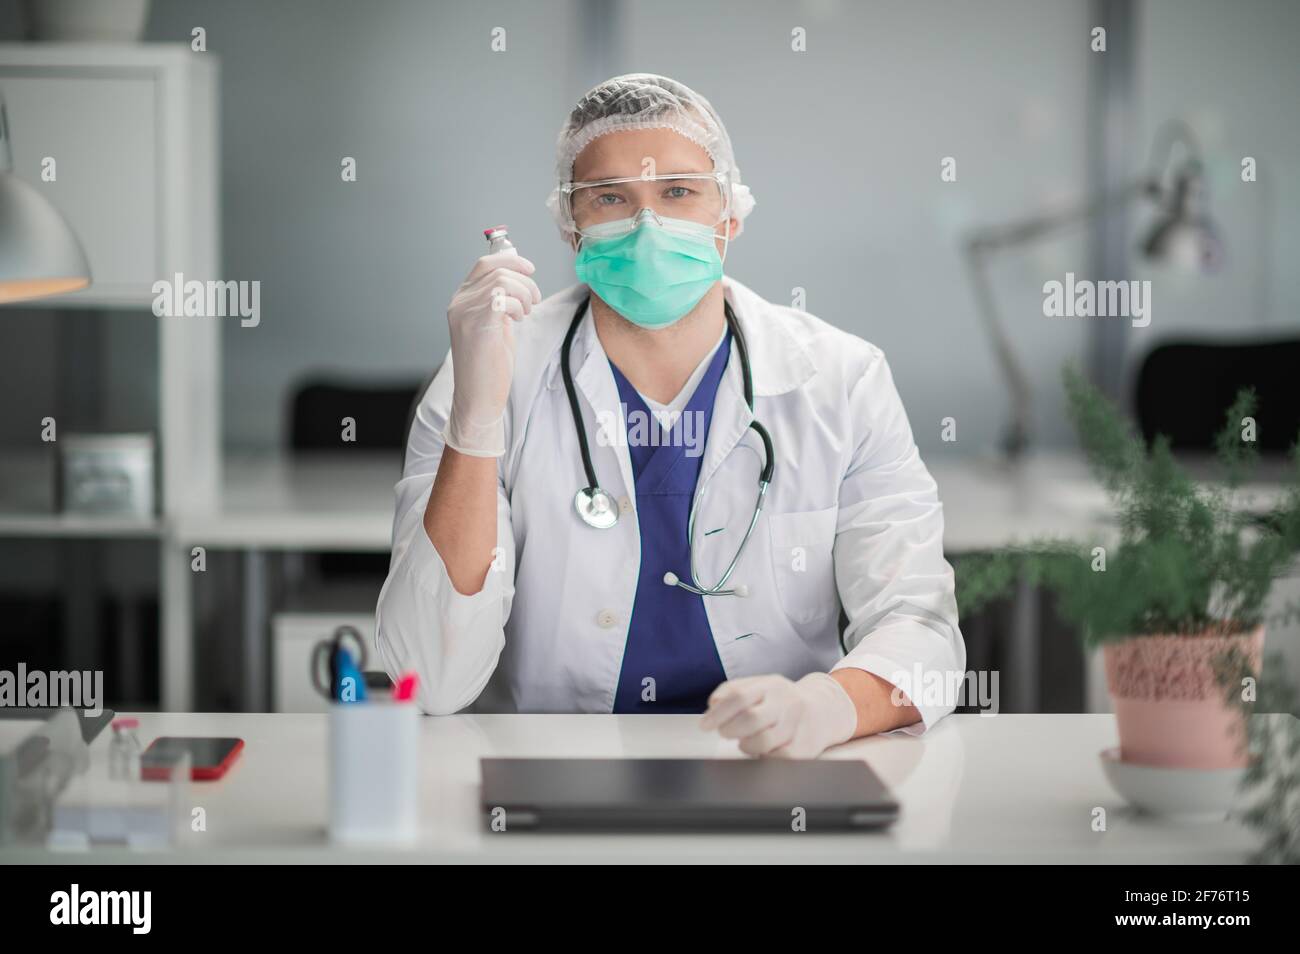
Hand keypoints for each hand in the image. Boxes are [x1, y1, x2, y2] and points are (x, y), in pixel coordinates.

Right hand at [443, 251, 541, 456]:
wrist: (478, 396)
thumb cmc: (488, 365)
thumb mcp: (494, 324)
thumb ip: (501, 301)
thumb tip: (520, 277)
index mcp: (461, 300)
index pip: (484, 264)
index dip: (510, 260)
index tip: (530, 269)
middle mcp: (459, 302)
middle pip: (497, 269)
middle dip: (525, 281)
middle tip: (534, 302)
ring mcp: (465, 312)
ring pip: (503, 281)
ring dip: (525, 294)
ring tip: (525, 313)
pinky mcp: (477, 324)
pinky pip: (504, 297)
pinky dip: (518, 305)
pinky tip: (517, 321)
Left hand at [700, 673, 858, 758]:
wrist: (825, 710)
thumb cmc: (783, 701)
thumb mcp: (761, 686)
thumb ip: (734, 690)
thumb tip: (713, 704)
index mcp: (771, 685)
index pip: (739, 696)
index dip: (717, 713)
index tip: (705, 725)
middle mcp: (785, 702)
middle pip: (750, 719)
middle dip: (729, 730)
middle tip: (724, 732)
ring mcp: (796, 725)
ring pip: (762, 742)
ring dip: (745, 745)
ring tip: (744, 741)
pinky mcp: (803, 747)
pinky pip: (775, 758)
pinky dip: (762, 756)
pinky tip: (763, 749)